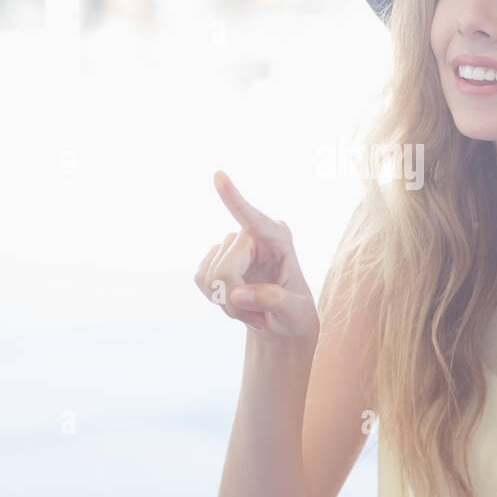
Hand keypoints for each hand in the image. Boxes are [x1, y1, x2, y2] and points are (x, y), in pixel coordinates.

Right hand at [193, 171, 318, 341]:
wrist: (282, 321)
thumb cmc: (295, 314)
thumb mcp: (295, 313)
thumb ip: (273, 301)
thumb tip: (237, 293)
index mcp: (278, 237)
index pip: (253, 218)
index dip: (234, 198)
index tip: (219, 175)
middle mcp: (252, 235)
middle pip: (225, 268)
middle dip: (232, 300)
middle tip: (254, 319)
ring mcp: (231, 245)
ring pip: (210, 277)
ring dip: (226, 304)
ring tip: (251, 312)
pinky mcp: (215, 257)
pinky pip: (201, 279)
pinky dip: (215, 300)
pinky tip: (236, 304)